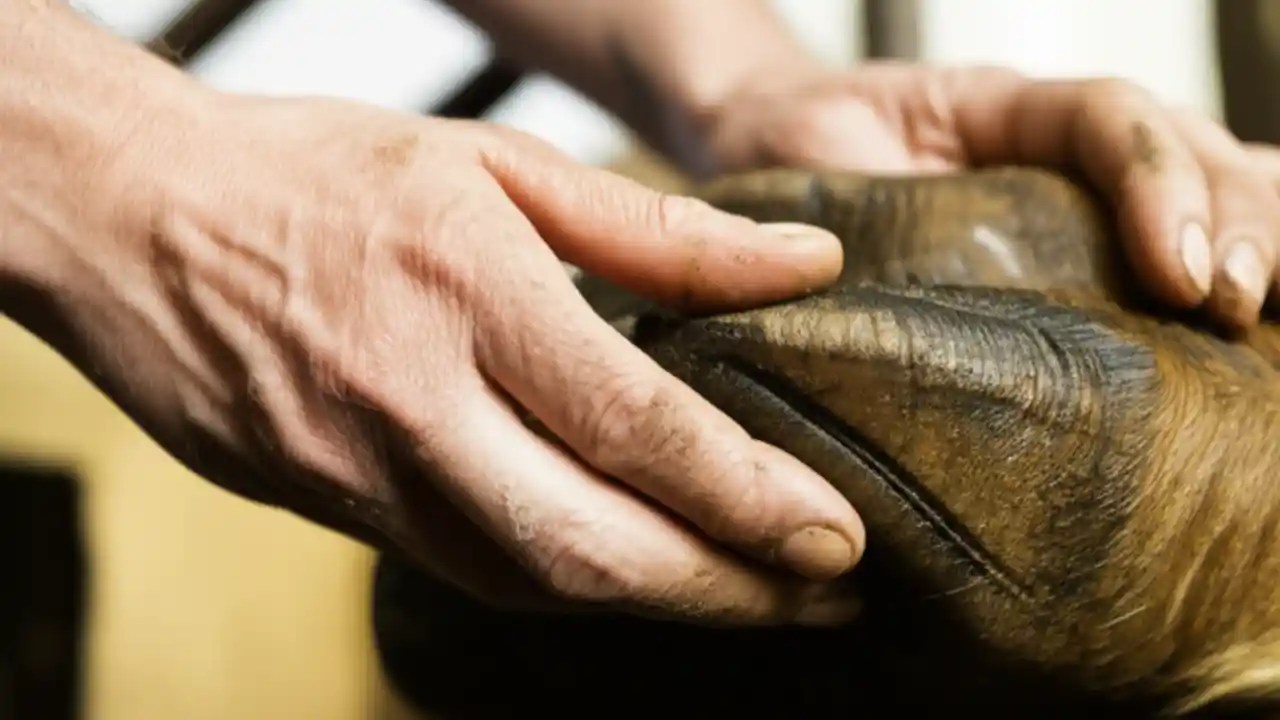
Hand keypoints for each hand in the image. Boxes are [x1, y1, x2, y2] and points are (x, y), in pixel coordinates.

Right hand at [30, 91, 865, 624]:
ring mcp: (361, 475)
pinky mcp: (333, 511)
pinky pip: (474, 572)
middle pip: (595, 549)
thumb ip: (661, 230)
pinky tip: (630, 571)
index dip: (750, 499)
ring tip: (754, 594)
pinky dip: (570, 586)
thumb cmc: (310, 172)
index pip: (637, 430)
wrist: (128, 217)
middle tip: (826, 593)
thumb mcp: (496, 166)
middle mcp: (413, 405)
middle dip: (729, 589)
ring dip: (659, 604)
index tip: (835, 536)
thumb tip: (799, 263)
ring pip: (536, 584)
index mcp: (466, 294)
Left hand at [702, 62, 1279, 328]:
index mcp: (999, 108)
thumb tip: (856, 271)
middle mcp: (1053, 142)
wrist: (774, 149)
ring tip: (1253, 315)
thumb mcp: (812, 157)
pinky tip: (1266, 304)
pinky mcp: (1074, 246)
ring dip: (1245, 241)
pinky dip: (1229, 247)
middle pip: (1183, 148)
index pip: (1107, 117)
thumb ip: (843, 198)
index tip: (1175, 271)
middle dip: (1228, 220)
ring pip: (1201, 182)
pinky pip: (1171, 231)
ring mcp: (1075, 189)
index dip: (1156, 181)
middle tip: (1230, 302)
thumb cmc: (797, 151)